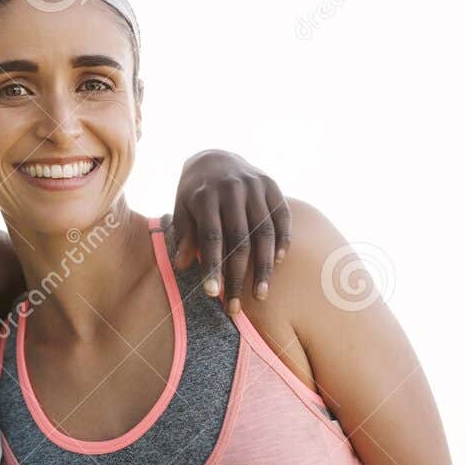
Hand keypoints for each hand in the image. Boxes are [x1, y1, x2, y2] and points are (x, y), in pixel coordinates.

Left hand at [167, 150, 290, 312]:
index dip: (212, 266)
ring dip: (263, 266)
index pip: (211, 237)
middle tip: (234, 307)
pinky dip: (281, 240)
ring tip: (260, 294)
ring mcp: (255, 186)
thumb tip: (182, 265)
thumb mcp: (182, 210)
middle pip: (239, 239)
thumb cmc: (194, 193)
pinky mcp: (272, 186)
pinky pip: (281, 217)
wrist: (214, 158)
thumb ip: (185, 236)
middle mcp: (232, 189)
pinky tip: (277, 263)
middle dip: (237, 276)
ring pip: (264, 231)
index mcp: (205, 196)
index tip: (212, 294)